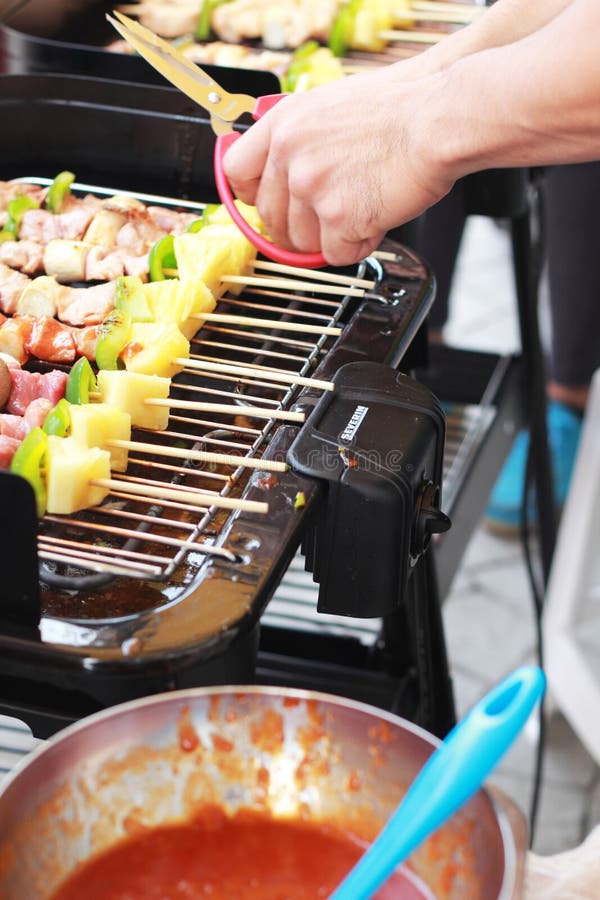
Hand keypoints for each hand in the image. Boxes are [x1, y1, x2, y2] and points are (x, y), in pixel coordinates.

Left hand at [222, 66, 456, 265]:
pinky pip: (335, 255)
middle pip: (271, 218)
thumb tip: (288, 171)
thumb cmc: (400, 110)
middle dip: (296, 230)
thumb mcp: (331, 106)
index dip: (252, 196)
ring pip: (302, 242)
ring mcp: (312, 187)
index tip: (266, 205)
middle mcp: (290, 155)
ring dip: (329, 239)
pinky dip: (356, 247)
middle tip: (323, 225)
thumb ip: (302, 138)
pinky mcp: (338, 217)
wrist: (437, 120)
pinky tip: (375, 221)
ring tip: (360, 215)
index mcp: (284, 124)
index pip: (238, 172)